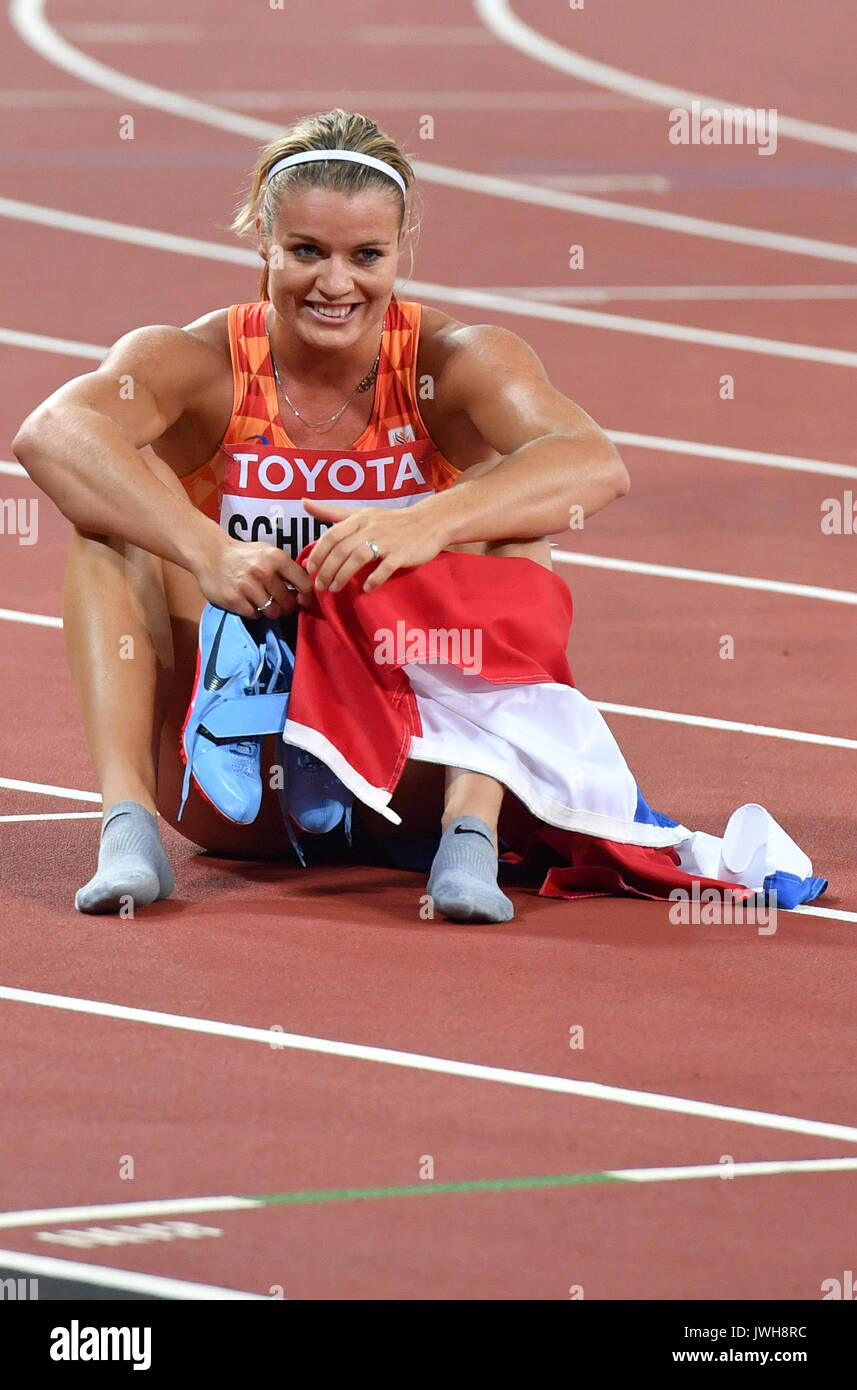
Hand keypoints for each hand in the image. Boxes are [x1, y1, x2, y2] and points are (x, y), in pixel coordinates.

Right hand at [194, 534, 313, 618]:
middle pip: (288, 602)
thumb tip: (307, 588)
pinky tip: (248, 602)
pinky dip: (254, 612)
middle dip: (287, 606)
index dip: (307, 597)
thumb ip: (287, 568)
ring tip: (264, 602)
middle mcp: (263, 572)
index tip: (303, 601)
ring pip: (273, 612)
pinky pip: (255, 615)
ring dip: (271, 611)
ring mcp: (248, 587)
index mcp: (276, 558)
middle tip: (280, 603)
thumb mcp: (268, 552)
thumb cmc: (243, 555)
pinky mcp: (234, 600)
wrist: (210, 554)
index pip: (304, 584)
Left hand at [304, 499, 446, 592]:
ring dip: (343, 576)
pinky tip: (366, 588)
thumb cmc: (391, 521)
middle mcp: (370, 528)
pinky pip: (385, 568)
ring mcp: (387, 541)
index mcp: (359, 519)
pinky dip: (373, 580)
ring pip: (358, 558)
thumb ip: (332, 512)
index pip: (331, 536)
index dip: (318, 554)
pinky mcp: (402, 553)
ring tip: (335, 589)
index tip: (310, 569)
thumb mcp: (361, 513)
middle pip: (341, 550)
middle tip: (320, 586)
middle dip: (326, 570)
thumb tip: (304, 502)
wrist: (429, 522)